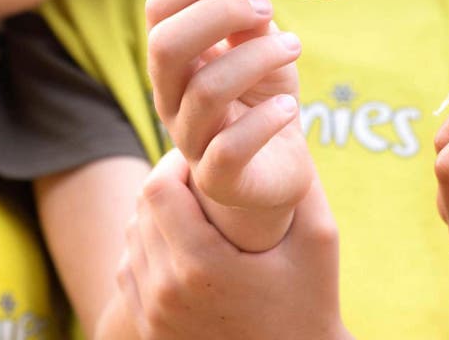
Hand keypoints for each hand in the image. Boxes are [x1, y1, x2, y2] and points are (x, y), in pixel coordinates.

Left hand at [115, 149, 349, 339]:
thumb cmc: (308, 305)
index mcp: (202, 265)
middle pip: (142, 209)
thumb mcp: (319, 243)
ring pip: (132, 237)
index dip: (175, 162)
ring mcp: (153, 314)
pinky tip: (181, 241)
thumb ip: (304, 187)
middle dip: (169, 185)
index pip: (158, 190)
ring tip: (193, 207)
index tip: (201, 157)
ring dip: (156, 214)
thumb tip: (290, 128)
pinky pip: (130, 269)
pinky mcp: (149, 329)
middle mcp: (167, 291)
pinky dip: (148, 247)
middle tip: (201, 176)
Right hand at [145, 0, 313, 249]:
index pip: (160, 8)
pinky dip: (266, 119)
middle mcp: (171, 97)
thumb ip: (251, 20)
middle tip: (267, 10)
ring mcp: (190, 140)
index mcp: (174, 59)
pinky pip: (231, 146)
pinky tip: (289, 107)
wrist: (277, 166)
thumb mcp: (260, 49)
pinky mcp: (219, 177)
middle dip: (220, 14)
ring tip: (293, 48)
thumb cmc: (262, 98)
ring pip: (207, 91)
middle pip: (166, 46)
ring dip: (257, 58)